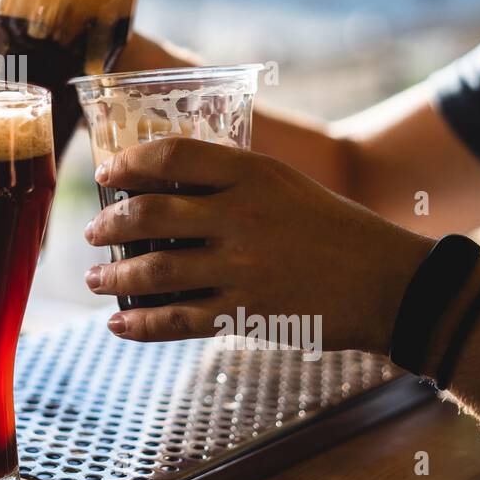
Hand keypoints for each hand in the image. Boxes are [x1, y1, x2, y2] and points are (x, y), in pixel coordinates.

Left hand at [83, 137, 434, 354]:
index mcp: (251, 172)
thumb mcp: (284, 183)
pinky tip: (119, 323)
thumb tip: (165, 184)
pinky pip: (178, 318)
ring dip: (115, 276)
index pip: (170, 155)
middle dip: (109, 225)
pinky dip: (141, 323)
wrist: (387, 283)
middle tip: (92, 233)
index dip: (127, 164)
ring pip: (155, 269)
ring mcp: (242, 266)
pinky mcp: (246, 311)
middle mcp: (241, 215)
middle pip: (150, 213)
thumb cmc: (333, 228)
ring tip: (97, 279)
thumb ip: (231, 180)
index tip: (106, 175)